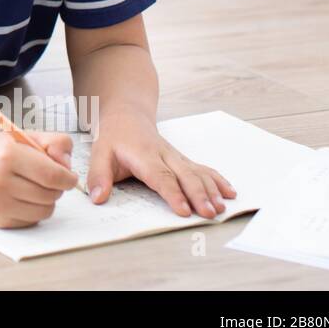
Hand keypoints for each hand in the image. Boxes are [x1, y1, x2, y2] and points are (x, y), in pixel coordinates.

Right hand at [0, 130, 80, 228]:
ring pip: (44, 211)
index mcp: (6, 155)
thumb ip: (54, 142)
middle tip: (48, 179)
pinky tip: (22, 198)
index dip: (68, 178)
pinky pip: (32, 221)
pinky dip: (33, 211)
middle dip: (56, 188)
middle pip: (50, 194)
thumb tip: (68, 165)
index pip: (52, 175)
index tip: (69, 177)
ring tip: (34, 187)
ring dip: (46, 201)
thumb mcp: (23, 136)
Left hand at [87, 105, 237, 217]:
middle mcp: (165, 155)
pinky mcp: (182, 160)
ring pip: (197, 173)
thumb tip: (98, 198)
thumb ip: (98, 176)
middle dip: (199, 195)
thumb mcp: (98, 152)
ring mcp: (176, 157)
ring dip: (211, 190)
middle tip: (209, 213)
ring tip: (221, 207)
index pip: (161, 177)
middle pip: (185, 176)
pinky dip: (217, 180)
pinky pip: (203, 169)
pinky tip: (230, 192)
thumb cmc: (113, 136)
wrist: (126, 114)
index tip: (184, 210)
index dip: (173, 194)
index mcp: (144, 155)